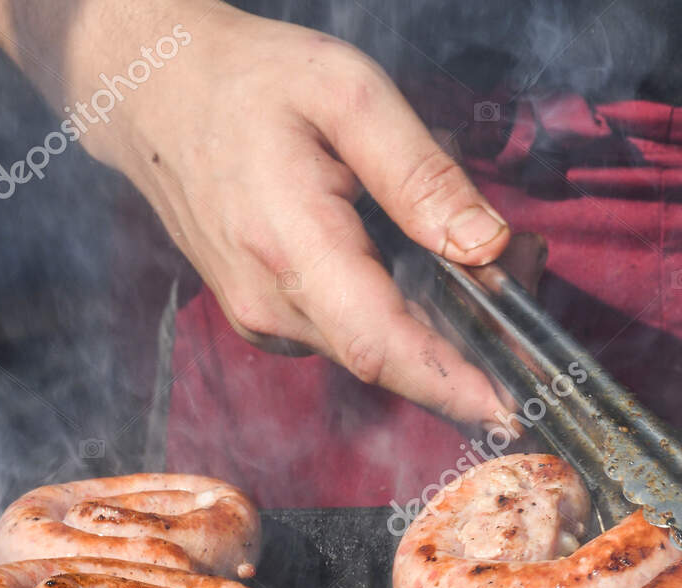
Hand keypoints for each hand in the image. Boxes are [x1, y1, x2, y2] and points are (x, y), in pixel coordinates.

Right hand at [0, 0, 512, 426]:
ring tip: (485, 262)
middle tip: (527, 278)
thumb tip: (486, 247)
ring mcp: (263, 318)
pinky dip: (398, 314)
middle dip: (468, 342)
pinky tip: (422, 264)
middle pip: (388, 357)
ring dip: (437, 325)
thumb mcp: (348, 93)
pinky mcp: (266, 318)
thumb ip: (421, 173)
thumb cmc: (249, 83)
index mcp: (289, 245)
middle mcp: (271, 302)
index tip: (507, 410)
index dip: (448, 384)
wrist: (154, 94)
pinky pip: (349, 333)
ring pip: (373, 349)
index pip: (380, 344)